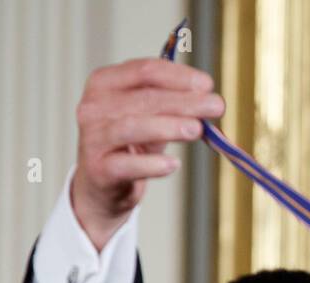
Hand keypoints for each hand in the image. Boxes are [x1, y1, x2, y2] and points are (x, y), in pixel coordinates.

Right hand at [72, 58, 224, 249]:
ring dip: (169, 127)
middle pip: (144, 98)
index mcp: (104, 82)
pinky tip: (173, 164)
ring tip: (197, 129)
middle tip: (216, 106)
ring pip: (133, 127)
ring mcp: (93, 138)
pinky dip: (152, 164)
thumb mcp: (148, 116)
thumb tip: (208, 98)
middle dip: (184, 101)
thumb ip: (173, 103)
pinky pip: (127, 165)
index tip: (208, 84)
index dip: (179, 76)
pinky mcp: (99, 170)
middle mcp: (93, 107)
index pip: (145, 71)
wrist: (103, 184)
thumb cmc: (129, 143)